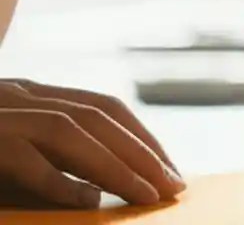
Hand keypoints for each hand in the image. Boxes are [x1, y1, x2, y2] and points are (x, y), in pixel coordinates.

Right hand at [0, 80, 181, 208]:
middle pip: (96, 118)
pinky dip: (59, 181)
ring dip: (115, 165)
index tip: (169, 169)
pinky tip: (88, 201)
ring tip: (148, 195)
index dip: (141, 137)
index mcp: (29, 96)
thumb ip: (48, 160)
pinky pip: (23, 158)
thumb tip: (97, 191)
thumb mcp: (7, 154)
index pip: (102, 108)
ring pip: (69, 131)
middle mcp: (17, 96)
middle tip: (173, 186)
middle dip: (141, 153)